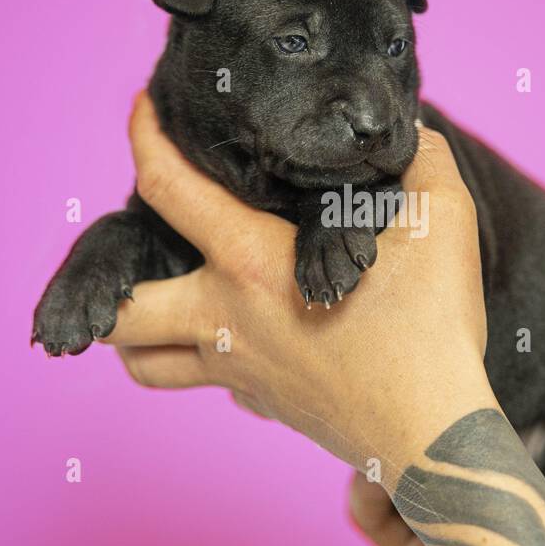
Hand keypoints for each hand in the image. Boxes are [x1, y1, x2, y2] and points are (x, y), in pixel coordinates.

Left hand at [102, 91, 496, 478]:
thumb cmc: (432, 329)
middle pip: (119, 310)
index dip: (143, 138)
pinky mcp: (266, 405)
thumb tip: (412, 135)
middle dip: (104, 276)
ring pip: (145, 363)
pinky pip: (211, 384)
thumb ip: (422, 159)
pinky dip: (206, 360)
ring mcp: (240, 372)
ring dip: (134, 332)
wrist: (436, 437)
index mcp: (252, 263)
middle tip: (135, 239)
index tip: (142, 108)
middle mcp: (226, 322)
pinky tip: (243, 336)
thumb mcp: (440, 220)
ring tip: (156, 297)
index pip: (168, 190)